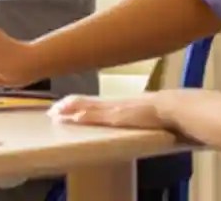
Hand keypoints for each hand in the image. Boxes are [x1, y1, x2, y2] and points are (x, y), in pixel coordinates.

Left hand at [48, 92, 173, 131]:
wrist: (169, 106)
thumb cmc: (158, 110)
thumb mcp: (138, 109)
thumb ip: (128, 111)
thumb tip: (125, 114)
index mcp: (114, 102)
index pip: (89, 101)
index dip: (73, 103)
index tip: (60, 105)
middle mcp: (111, 104)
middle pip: (83, 102)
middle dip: (66, 106)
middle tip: (51, 110)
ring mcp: (114, 110)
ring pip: (87, 108)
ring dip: (70, 111)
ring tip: (55, 113)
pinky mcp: (119, 117)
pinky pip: (99, 117)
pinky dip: (86, 117)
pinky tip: (76, 118)